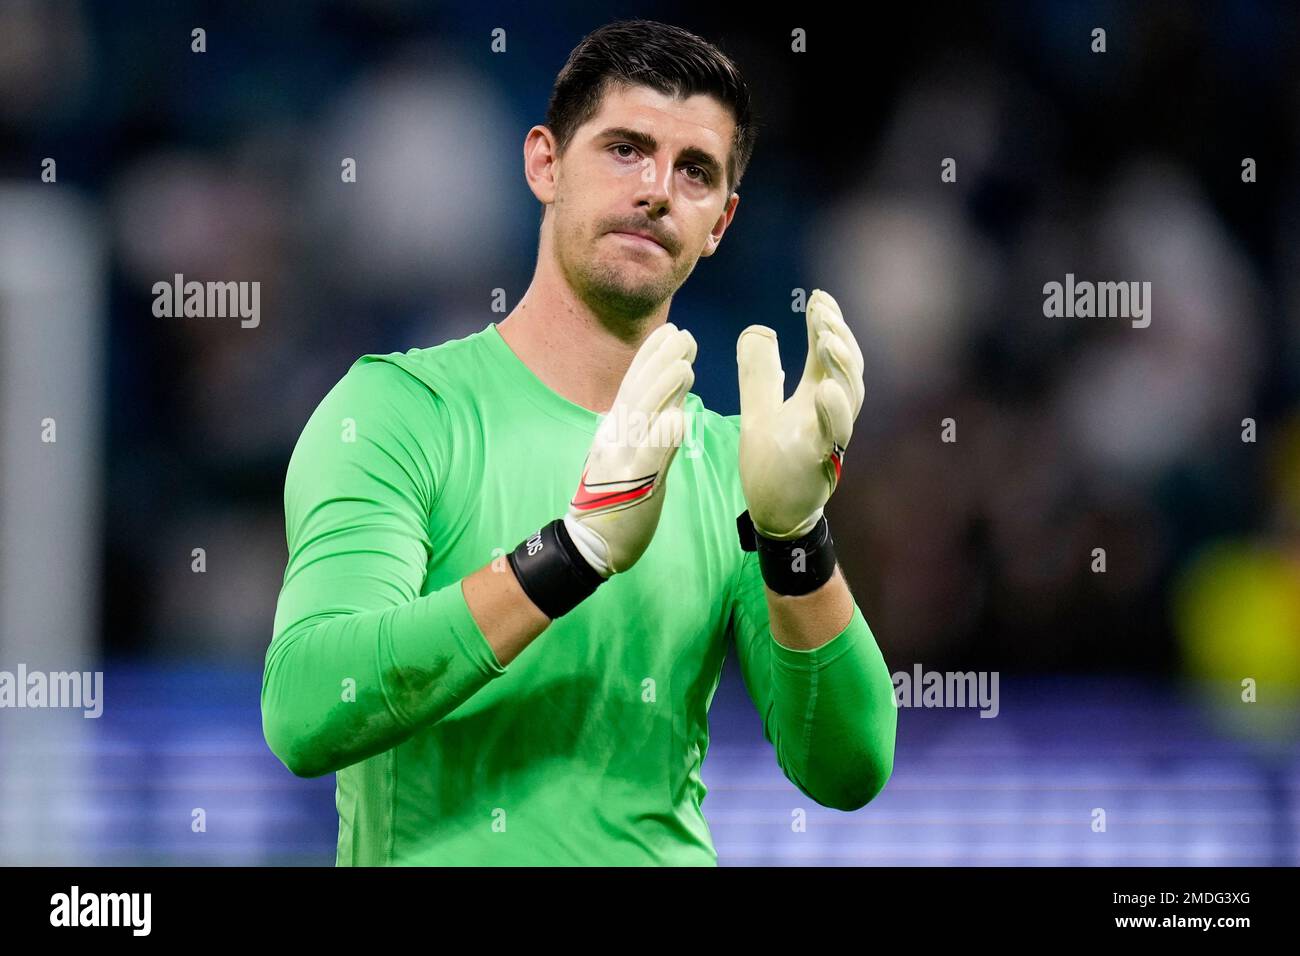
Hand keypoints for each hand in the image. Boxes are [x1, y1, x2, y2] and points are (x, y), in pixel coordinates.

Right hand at [564, 323, 696, 574]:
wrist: (591, 544)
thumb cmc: (617, 500)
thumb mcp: (636, 455)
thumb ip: (654, 427)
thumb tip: (676, 399)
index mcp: (616, 429)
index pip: (635, 384)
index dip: (652, 356)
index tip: (671, 330)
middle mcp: (615, 438)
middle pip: (638, 391)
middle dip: (660, 361)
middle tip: (683, 335)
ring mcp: (620, 460)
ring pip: (641, 417)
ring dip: (662, 390)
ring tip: (685, 366)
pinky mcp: (629, 486)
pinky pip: (647, 458)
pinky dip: (661, 438)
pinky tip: (677, 419)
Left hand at [736, 289, 864, 538]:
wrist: (773, 512)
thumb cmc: (772, 464)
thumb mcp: (757, 410)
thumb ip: (759, 374)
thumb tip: (757, 331)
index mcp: (816, 397)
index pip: (827, 353)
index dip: (827, 324)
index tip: (818, 297)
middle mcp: (830, 413)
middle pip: (847, 366)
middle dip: (839, 335)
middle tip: (823, 310)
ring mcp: (830, 436)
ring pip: (850, 395)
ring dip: (842, 365)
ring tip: (828, 338)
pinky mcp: (821, 461)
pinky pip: (835, 435)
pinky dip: (834, 412)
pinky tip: (827, 389)